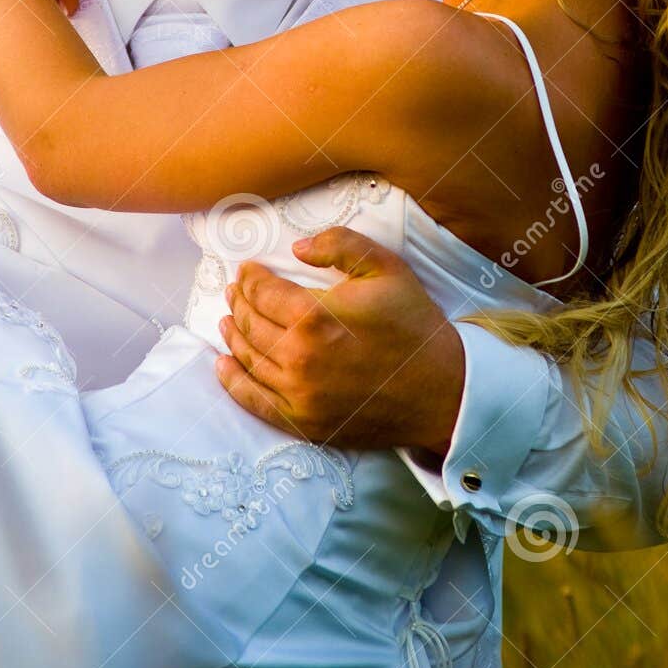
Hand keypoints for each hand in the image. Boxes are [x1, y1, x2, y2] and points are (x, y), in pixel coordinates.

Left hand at [216, 225, 465, 454]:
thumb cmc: (414, 326)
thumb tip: (297, 248)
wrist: (443, 391)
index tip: (248, 270)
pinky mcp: (304, 422)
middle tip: (235, 291)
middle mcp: (299, 358)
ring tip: (227, 319)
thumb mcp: (387, 269)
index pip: (262, 292)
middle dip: (238, 302)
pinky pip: (254, 400)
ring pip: (248, 358)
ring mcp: (299, 395)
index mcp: (316, 317)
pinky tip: (224, 365)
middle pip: (250, 324)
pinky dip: (233, 381)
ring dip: (232, 335)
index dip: (250, 278)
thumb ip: (340, 246)